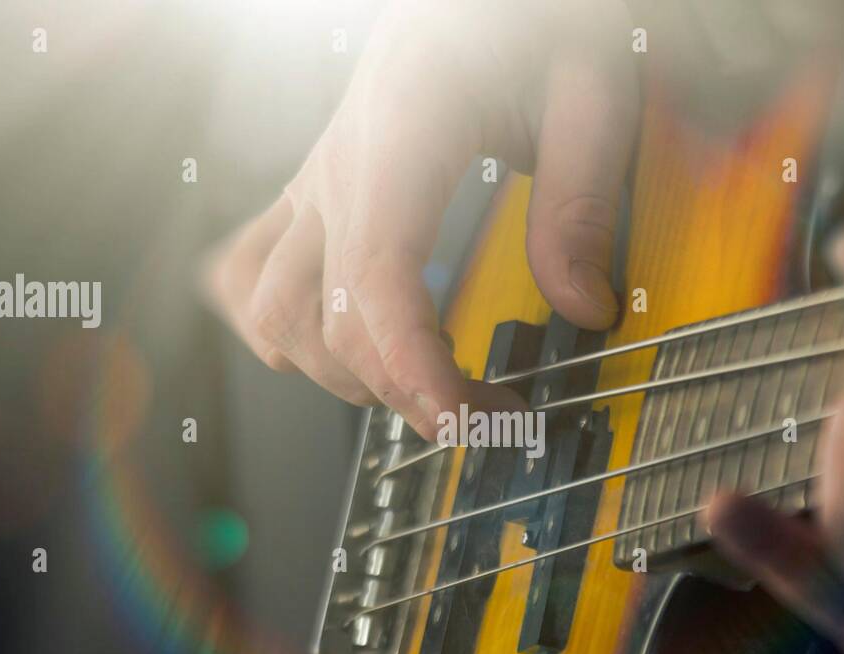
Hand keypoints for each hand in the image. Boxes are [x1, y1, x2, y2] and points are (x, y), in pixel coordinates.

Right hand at [205, 0, 638, 439]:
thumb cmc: (532, 9)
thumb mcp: (593, 85)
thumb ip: (582, 200)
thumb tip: (582, 305)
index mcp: (404, 125)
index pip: (377, 277)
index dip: (411, 368)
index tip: (463, 422)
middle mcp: (342, 158)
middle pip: (326, 316)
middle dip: (400, 390)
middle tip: (483, 412)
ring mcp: (318, 173)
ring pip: (273, 309)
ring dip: (338, 371)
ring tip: (415, 387)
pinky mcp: (317, 185)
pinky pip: (250, 268)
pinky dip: (276, 324)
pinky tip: (324, 341)